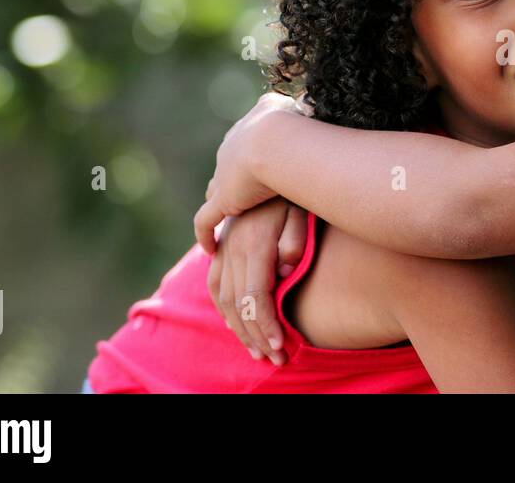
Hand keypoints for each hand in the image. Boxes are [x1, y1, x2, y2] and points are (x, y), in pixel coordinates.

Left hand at [194, 92, 308, 252]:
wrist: (280, 142)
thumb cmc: (304, 125)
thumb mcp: (311, 109)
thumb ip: (313, 108)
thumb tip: (321, 103)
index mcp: (257, 120)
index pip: (252, 134)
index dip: (256, 149)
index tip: (261, 160)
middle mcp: (235, 143)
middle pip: (230, 161)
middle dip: (235, 175)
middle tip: (244, 190)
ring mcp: (226, 171)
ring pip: (217, 189)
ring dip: (221, 202)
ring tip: (229, 218)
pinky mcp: (224, 199)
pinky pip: (207, 221)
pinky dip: (206, 234)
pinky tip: (211, 248)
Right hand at [207, 199, 308, 365]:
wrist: (269, 154)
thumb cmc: (293, 187)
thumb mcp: (300, 210)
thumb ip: (292, 241)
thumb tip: (282, 270)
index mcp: (253, 244)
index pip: (256, 298)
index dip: (266, 326)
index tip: (280, 348)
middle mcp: (234, 248)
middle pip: (238, 305)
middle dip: (254, 336)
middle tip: (273, 359)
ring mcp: (226, 246)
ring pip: (223, 297)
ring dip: (238, 326)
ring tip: (254, 348)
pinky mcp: (225, 243)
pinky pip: (215, 281)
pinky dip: (223, 304)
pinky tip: (233, 321)